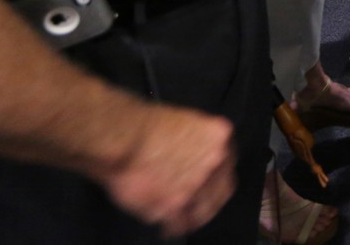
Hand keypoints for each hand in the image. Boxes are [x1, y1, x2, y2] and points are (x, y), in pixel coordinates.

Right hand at [101, 106, 235, 236]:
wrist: (121, 137)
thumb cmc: (142, 123)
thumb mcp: (183, 120)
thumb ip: (195, 143)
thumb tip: (188, 157)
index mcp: (218, 137)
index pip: (227, 160)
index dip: (217, 172)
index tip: (211, 177)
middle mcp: (213, 163)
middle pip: (221, 189)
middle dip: (211, 197)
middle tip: (203, 203)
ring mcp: (195, 188)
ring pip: (203, 210)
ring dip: (195, 216)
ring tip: (185, 220)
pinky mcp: (173, 207)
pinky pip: (178, 225)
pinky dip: (172, 228)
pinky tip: (167, 228)